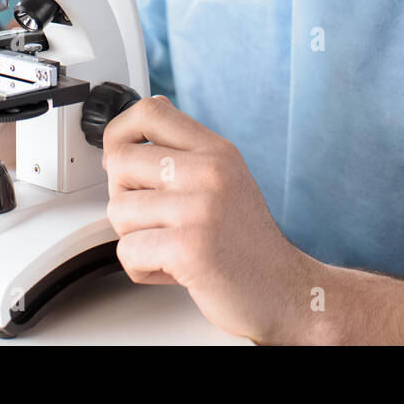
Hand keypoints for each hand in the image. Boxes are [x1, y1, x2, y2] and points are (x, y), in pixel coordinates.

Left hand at [102, 96, 322, 342]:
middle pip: (120, 161)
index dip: (119, 132)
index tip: (118, 156)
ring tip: (170, 246)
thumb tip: (147, 113)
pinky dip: (141, 268)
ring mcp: (201, 209)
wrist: (285, 291)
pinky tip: (173, 270)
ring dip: (134, 237)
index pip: (150, 112)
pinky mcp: (190, 249)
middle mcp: (210, 172)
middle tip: (154, 219)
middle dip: (125, 197)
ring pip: (118, 209)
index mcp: (216, 151)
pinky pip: (127, 250)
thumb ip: (186, 149)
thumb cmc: (247, 241)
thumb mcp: (225, 178)